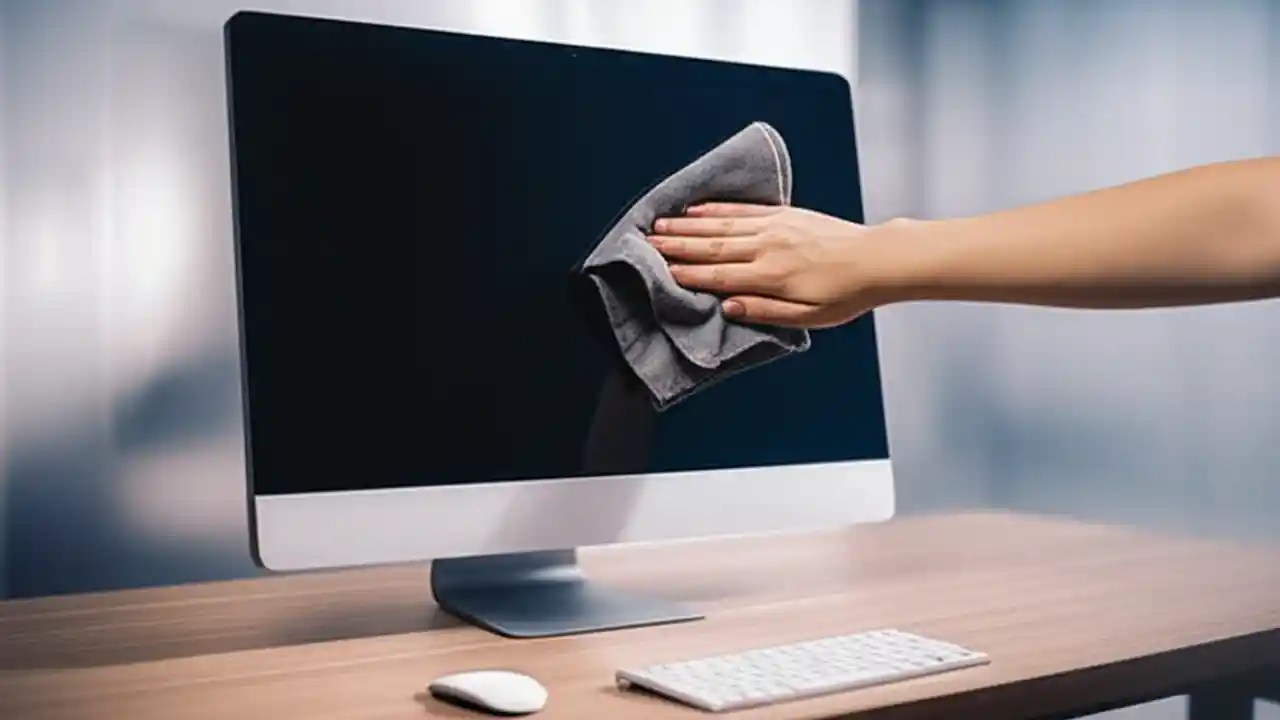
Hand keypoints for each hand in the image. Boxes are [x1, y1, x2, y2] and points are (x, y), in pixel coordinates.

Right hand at [650, 203, 898, 327]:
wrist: (876, 259)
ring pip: (722, 225)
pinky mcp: (784, 214)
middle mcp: (767, 247)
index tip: (661, 271)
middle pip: (712, 246)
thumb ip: (765, 312)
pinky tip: (697, 209)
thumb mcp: (808, 317)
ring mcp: (774, 226)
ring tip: (661, 225)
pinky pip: (743, 209)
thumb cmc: (844, 295)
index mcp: (770, 276)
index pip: (718, 275)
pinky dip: (717, 208)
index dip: (687, 273)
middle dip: (677, 245)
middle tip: (647, 244)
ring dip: (688, 225)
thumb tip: (727, 307)